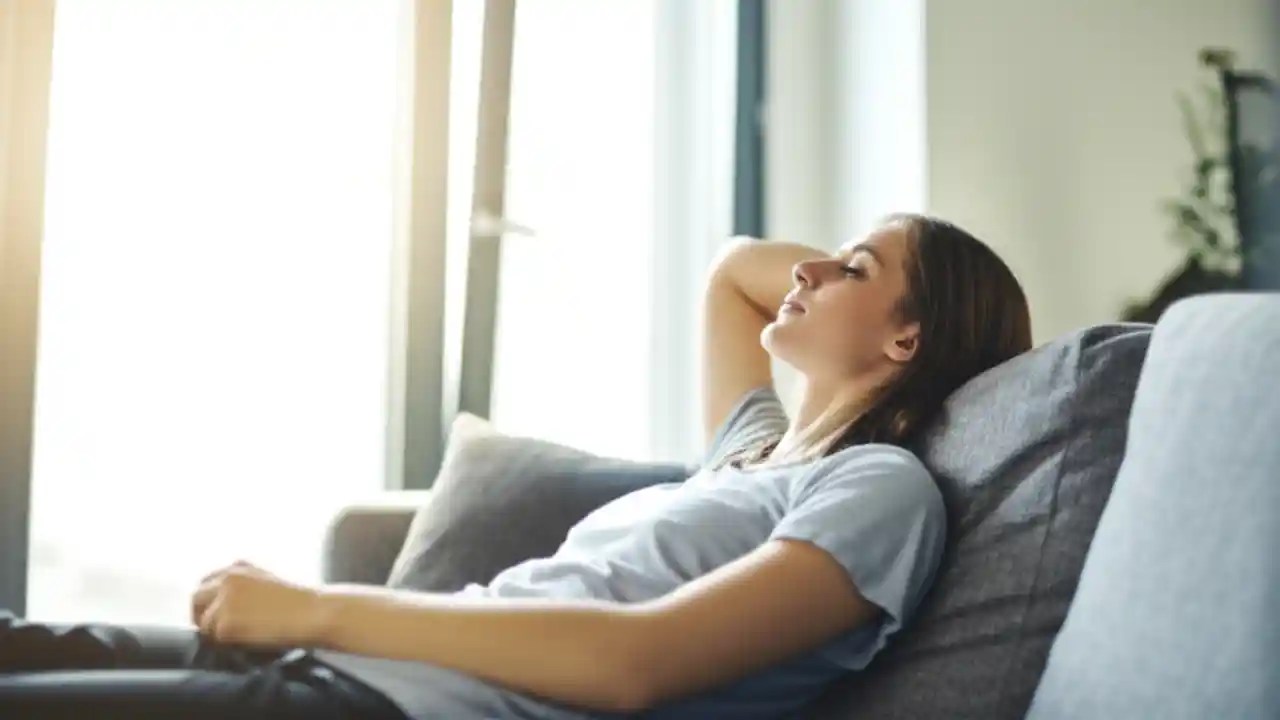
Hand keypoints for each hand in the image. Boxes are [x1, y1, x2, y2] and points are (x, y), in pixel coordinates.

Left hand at [191, 559, 328, 648]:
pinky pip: (214, 639)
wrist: (315, 613)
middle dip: (202, 615)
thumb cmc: (302, 602)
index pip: (206, 582)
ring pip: (203, 622)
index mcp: (238, 566)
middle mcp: (227, 578)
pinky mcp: (224, 623)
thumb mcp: (268, 581)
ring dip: (217, 632)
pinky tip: (249, 642)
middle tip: (218, 632)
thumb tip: (227, 606)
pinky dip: (228, 644)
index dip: (209, 601)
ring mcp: (224, 600)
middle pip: (196, 598)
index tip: (217, 614)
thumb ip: (244, 587)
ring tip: (242, 638)